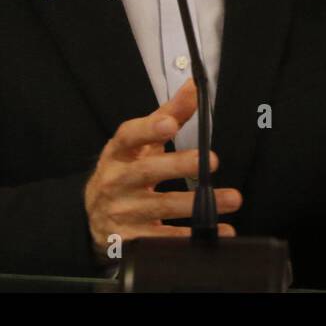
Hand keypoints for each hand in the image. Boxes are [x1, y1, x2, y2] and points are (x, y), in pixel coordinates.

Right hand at [83, 78, 239, 260]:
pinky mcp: (132, 239)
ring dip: (197, 204)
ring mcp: (123, 212)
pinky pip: (164, 239)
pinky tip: (219, 230)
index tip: (169, 124)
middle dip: (179, 166)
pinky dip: (192, 237)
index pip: (129, 136)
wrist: (94, 216)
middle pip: (147, 172)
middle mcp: (117, 181)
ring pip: (161, 207)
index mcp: (119, 153)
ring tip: (231, 198)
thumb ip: (168, 115)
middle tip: (211, 161)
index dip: (148, 130)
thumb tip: (194, 86)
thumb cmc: (125, 170)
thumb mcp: (141, 143)